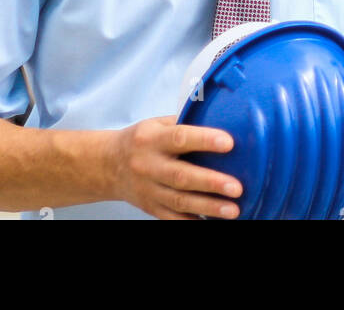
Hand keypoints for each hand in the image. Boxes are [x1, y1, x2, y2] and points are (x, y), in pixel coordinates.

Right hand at [106, 116, 243, 219]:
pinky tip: (211, 222)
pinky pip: (172, 218)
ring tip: (233, 210)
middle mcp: (148, 165)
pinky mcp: (150, 208)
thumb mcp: (157, 124)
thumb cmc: (142, 140)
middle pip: (180, 176)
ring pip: (179, 201)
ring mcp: (148, 189)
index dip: (204, 140)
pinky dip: (191, 221)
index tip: (229, 143)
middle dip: (211, 183)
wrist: (107, 165)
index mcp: (151, 139)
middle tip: (237, 188)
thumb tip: (223, 120)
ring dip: (208, 207)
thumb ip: (185, 123)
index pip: (180, 137)